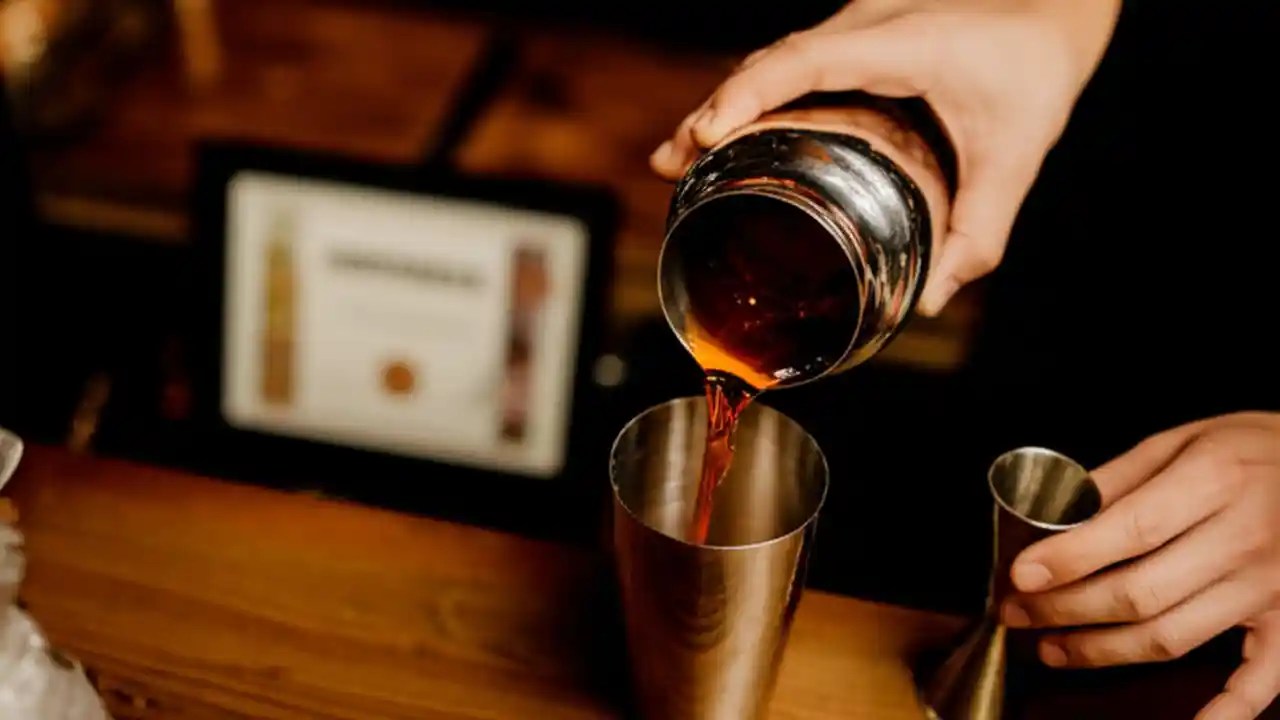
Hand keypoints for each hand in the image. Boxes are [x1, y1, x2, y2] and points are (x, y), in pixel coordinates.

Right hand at [650, 0, 1120, 314]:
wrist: (1056, 4)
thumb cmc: (1037, 63)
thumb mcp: (1018, 152)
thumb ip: (982, 230)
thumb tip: (933, 297)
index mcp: (899, 44)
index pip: (804, 60)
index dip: (749, 92)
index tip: (707, 131)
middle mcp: (866, 24)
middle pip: (768, 61)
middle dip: (712, 111)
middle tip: (668, 164)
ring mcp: (856, 25)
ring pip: (771, 59)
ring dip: (723, 103)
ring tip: (679, 155)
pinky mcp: (855, 36)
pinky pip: (789, 61)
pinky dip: (751, 93)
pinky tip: (728, 128)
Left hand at [1003, 412, 1279, 719]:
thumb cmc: (1254, 449)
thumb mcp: (1184, 440)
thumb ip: (1119, 477)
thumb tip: (1056, 516)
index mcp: (1215, 482)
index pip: (1129, 531)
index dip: (1068, 559)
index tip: (1020, 576)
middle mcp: (1245, 539)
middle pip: (1140, 593)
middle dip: (1065, 609)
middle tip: (1018, 612)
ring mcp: (1272, 588)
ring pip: (1172, 636)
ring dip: (1102, 650)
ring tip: (1052, 647)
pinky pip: (1261, 680)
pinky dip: (1226, 711)